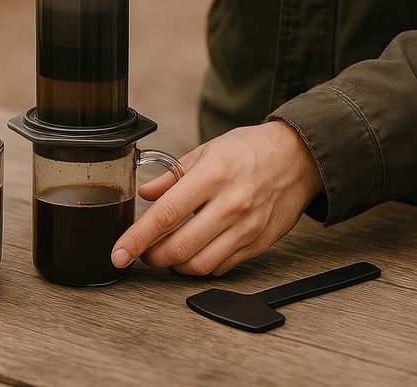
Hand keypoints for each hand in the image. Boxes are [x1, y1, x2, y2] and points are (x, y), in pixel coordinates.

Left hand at [111, 120, 323, 275]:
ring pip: (199, 264)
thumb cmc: (250, 150)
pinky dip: (200, 265)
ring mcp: (247, 228)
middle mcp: (230, 205)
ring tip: (166, 255)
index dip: (137, 238)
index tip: (118, 252)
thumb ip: (172, 176)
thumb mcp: (207, 151)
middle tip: (142, 254)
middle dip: (152, 258)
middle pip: (180, 247)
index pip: (165, 215)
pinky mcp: (259, 244)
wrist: (298, 158)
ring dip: (174, 266)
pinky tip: (194, 253)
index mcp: (213, 176)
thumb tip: (145, 194)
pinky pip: (221, 266)